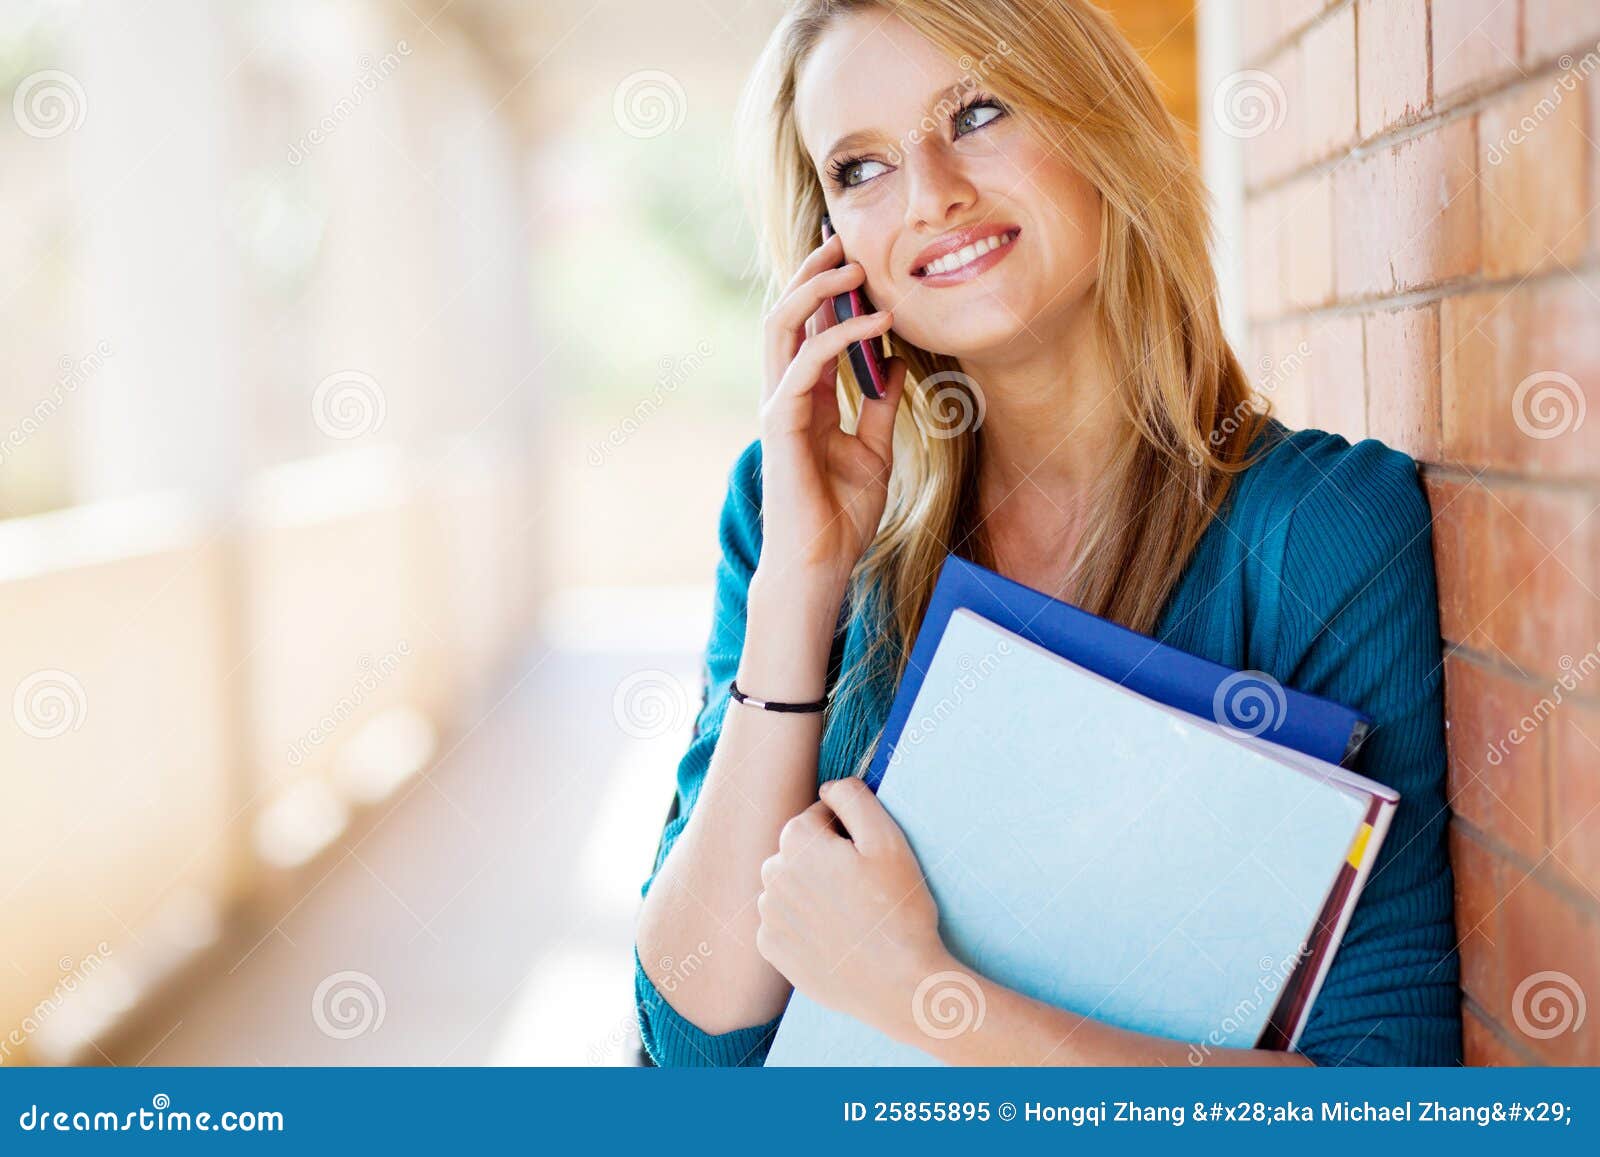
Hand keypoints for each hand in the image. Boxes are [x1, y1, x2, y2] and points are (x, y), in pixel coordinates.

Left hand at [755, 777, 947, 1032]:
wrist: (898, 985)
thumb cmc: (899, 909)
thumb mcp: (888, 839)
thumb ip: (854, 798)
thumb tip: (829, 786)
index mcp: (797, 842)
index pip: (816, 817)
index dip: (847, 833)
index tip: (869, 858)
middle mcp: (772, 875)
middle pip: (799, 851)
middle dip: (824, 860)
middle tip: (864, 888)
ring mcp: (768, 915)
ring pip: (789, 886)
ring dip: (812, 891)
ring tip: (851, 914)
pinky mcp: (771, 949)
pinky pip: (782, 922)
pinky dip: (803, 925)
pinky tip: (834, 938)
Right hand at [757, 230, 907, 589]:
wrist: (821, 563)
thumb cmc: (841, 516)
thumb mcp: (875, 450)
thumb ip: (879, 405)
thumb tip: (896, 362)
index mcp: (805, 398)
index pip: (810, 329)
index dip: (829, 292)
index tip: (858, 259)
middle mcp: (786, 394)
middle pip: (788, 314)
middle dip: (814, 274)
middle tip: (848, 243)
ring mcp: (779, 405)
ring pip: (783, 326)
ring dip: (816, 289)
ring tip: (853, 266)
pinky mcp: (782, 422)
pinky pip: (808, 363)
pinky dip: (841, 336)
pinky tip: (877, 324)